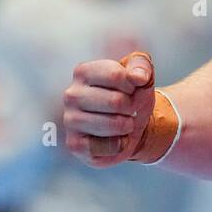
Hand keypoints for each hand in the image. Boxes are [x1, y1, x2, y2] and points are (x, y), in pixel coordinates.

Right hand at [63, 52, 155, 167]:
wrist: (130, 125)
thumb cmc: (131, 96)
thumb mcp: (141, 74)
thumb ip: (141, 66)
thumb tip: (138, 77)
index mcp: (83, 72)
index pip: (116, 75)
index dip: (134, 85)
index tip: (131, 89)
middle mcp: (71, 95)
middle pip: (116, 101)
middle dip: (132, 107)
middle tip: (129, 109)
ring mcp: (70, 120)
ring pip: (114, 124)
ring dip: (128, 125)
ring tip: (122, 122)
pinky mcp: (75, 144)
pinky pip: (111, 146)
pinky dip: (122, 144)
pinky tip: (114, 138)